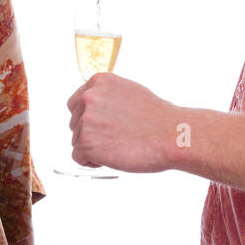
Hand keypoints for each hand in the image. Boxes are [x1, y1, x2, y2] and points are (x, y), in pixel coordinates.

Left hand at [66, 72, 181, 172]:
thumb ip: (106, 96)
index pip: (76, 104)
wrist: (171, 134)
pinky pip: (78, 157)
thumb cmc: (156, 117)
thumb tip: (91, 108)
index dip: (89, 120)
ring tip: (120, 145)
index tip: (104, 127)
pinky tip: (114, 156)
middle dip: (91, 134)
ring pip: (77, 142)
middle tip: (117, 138)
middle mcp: (89, 97)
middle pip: (74, 124)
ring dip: (94, 149)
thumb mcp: (128, 92)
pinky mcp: (87, 142)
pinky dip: (92, 161)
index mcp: (98, 82)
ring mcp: (86, 119)